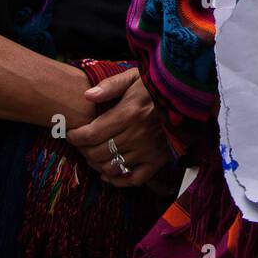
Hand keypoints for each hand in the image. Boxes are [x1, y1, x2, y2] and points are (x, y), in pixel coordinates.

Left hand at [66, 68, 168, 187]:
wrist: (187, 98)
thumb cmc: (157, 86)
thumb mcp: (134, 77)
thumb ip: (110, 85)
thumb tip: (87, 96)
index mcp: (129, 113)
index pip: (91, 134)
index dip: (75, 137)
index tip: (71, 133)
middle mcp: (137, 135)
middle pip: (98, 152)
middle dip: (83, 150)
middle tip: (80, 144)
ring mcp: (148, 150)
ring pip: (111, 167)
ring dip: (96, 164)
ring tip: (92, 155)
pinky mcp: (158, 161)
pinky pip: (133, 179)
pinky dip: (117, 180)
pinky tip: (107, 174)